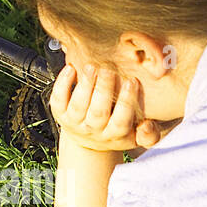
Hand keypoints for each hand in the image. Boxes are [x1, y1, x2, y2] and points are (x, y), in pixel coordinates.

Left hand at [48, 63, 170, 152]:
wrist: (87, 138)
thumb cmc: (115, 130)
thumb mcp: (134, 136)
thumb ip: (148, 135)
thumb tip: (148, 126)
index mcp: (114, 136)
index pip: (121, 122)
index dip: (126, 102)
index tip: (132, 81)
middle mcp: (92, 131)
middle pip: (98, 113)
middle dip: (103, 91)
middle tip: (109, 71)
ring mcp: (74, 122)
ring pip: (78, 106)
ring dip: (85, 85)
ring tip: (92, 67)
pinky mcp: (59, 113)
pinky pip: (58, 99)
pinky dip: (62, 84)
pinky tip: (71, 69)